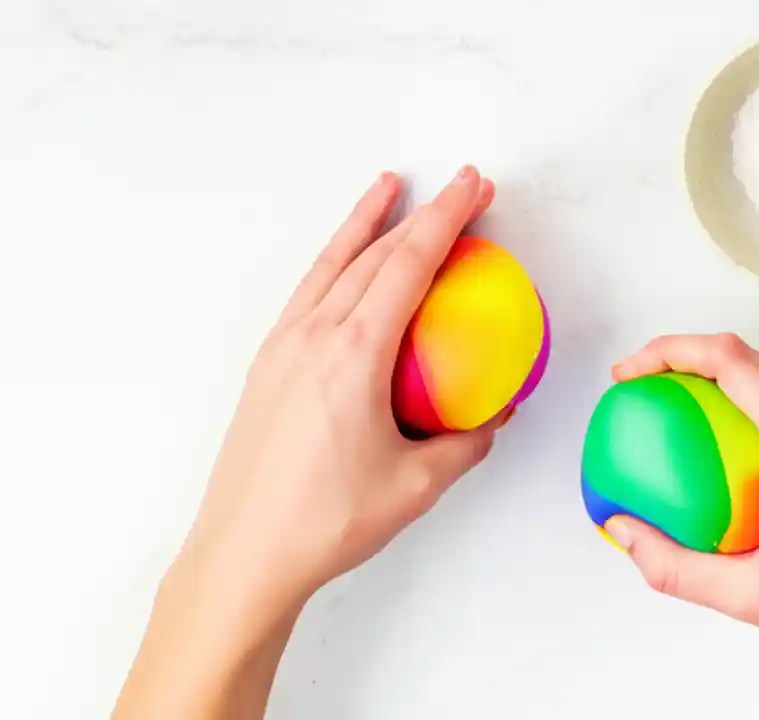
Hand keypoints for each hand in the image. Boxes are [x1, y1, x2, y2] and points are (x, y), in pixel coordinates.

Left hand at [115, 167, 501, 718]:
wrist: (243, 555)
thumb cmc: (328, 522)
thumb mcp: (418, 485)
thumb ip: (466, 442)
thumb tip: (495, 414)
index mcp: (354, 354)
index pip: (409, 265)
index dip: (447, 219)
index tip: (472, 185)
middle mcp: (313, 336)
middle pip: (373, 254)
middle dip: (421, 214)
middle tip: (458, 186)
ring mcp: (282, 347)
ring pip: (330, 263)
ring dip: (364, 222)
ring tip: (388, 187)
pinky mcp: (266, 366)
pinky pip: (307, 293)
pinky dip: (332, 261)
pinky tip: (343, 262)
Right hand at [606, 334, 758, 718]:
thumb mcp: (751, 596)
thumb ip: (676, 567)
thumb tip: (624, 532)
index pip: (733, 362)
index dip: (671, 350)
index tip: (631, 373)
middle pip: (749, 356)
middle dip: (685, 357)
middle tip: (638, 386)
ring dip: (717, 376)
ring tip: (669, 406)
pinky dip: (748, 402)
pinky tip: (719, 443)